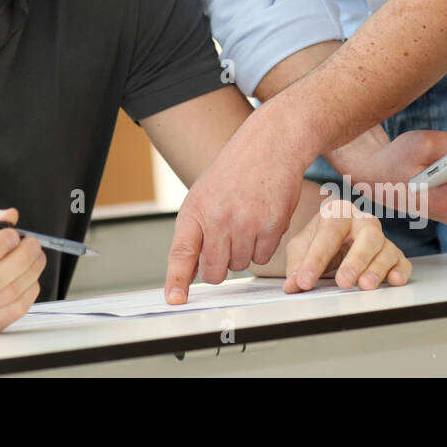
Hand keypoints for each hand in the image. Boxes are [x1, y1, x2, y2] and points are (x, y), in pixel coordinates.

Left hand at [164, 108, 305, 303]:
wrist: (267, 147)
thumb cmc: (233, 173)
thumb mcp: (202, 196)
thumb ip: (194, 233)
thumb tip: (189, 271)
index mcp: (195, 210)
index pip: (181, 252)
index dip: (177, 279)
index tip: (174, 299)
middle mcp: (219, 218)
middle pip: (215, 271)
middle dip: (218, 266)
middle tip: (225, 243)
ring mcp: (246, 223)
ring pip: (241, 265)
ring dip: (242, 252)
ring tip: (245, 222)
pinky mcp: (272, 225)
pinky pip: (264, 257)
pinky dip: (263, 246)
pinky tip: (261, 220)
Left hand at [283, 198, 411, 292]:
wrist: (333, 239)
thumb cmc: (318, 240)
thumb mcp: (300, 249)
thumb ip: (296, 266)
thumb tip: (292, 285)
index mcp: (337, 212)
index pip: (328, 234)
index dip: (315, 259)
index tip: (305, 281)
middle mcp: (363, 221)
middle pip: (367, 236)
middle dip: (356, 260)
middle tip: (343, 281)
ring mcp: (381, 238)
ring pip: (386, 249)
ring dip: (376, 269)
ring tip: (364, 285)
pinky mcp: (394, 254)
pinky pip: (402, 261)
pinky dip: (400, 271)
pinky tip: (394, 280)